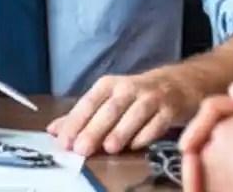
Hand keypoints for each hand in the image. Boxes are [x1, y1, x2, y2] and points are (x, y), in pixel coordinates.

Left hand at [48, 72, 191, 155]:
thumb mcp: (109, 100)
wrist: (179, 83)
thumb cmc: (137, 95)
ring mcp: (152, 97)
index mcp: (109, 85)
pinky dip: (147, 133)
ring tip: (109, 148)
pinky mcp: (170, 108)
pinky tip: (136, 145)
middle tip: (81, 149)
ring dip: (122, 130)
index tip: (64, 141)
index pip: (89, 102)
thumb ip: (83, 116)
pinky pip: (158, 121)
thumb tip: (53, 130)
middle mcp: (129, 88)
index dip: (76, 121)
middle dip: (95, 129)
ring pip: (135, 113)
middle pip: (110, 109)